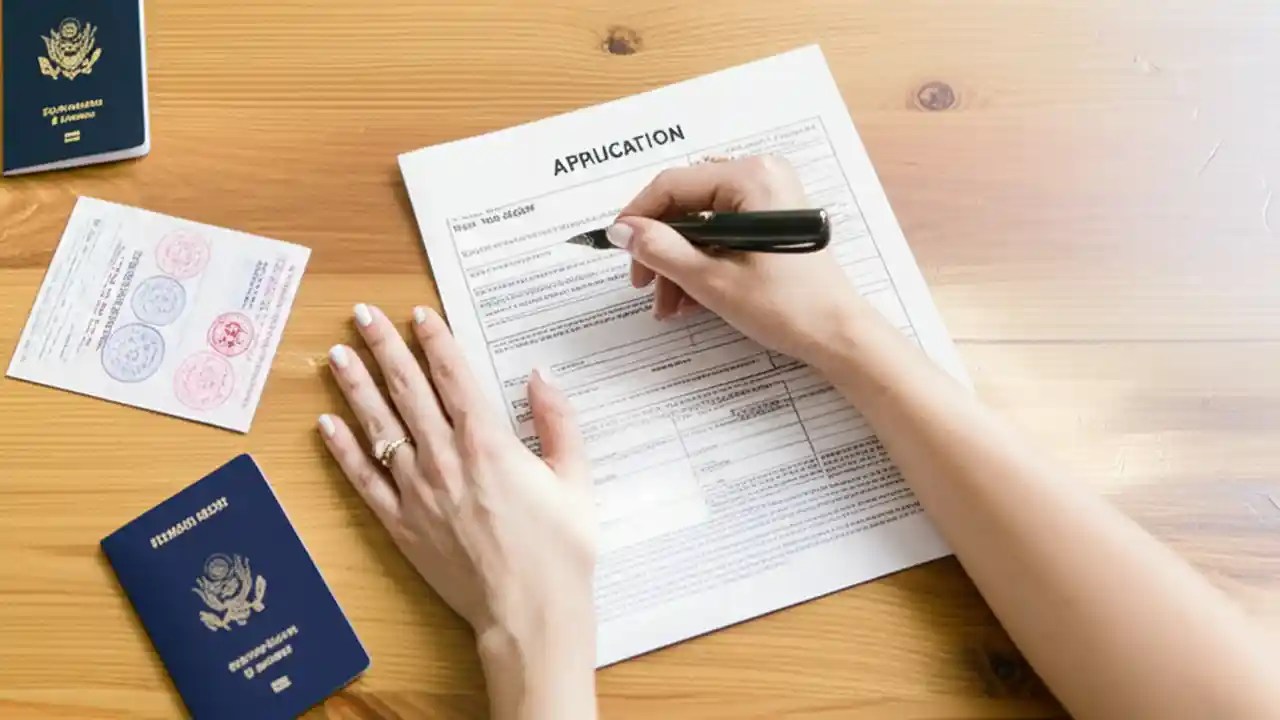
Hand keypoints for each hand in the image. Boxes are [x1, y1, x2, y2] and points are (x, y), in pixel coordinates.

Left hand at [319, 303, 596, 719]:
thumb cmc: (560, 550)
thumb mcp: (576, 479)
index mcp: (490, 443)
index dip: (435, 341)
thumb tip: (540, 376)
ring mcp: (418, 492)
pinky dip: (344, 450)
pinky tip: (328, 423)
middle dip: (384, 348)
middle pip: (408, 391)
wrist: (529, 614)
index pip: (454, 377)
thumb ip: (559, 422)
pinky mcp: (402, 525)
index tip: (418, 314)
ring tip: (338, 354)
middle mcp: (446, 459)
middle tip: (363, 315)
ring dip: (357, 387)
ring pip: (380, 428)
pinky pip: (365, 480)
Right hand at [608, 156, 866, 366]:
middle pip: (686, 204)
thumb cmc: (788, 306)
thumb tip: (622, 230)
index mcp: (751, 177)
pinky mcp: (772, 221)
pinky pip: (722, 234)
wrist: (838, 335)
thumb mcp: (713, 280)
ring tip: (669, 306)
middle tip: (644, 285)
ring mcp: (769, 198)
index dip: (638, 217)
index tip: (618, 249)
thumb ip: (662, 250)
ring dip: (678, 263)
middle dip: (661, 250)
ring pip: (701, 224)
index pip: (673, 185)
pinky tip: (690, 298)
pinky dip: (702, 263)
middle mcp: (762, 176)